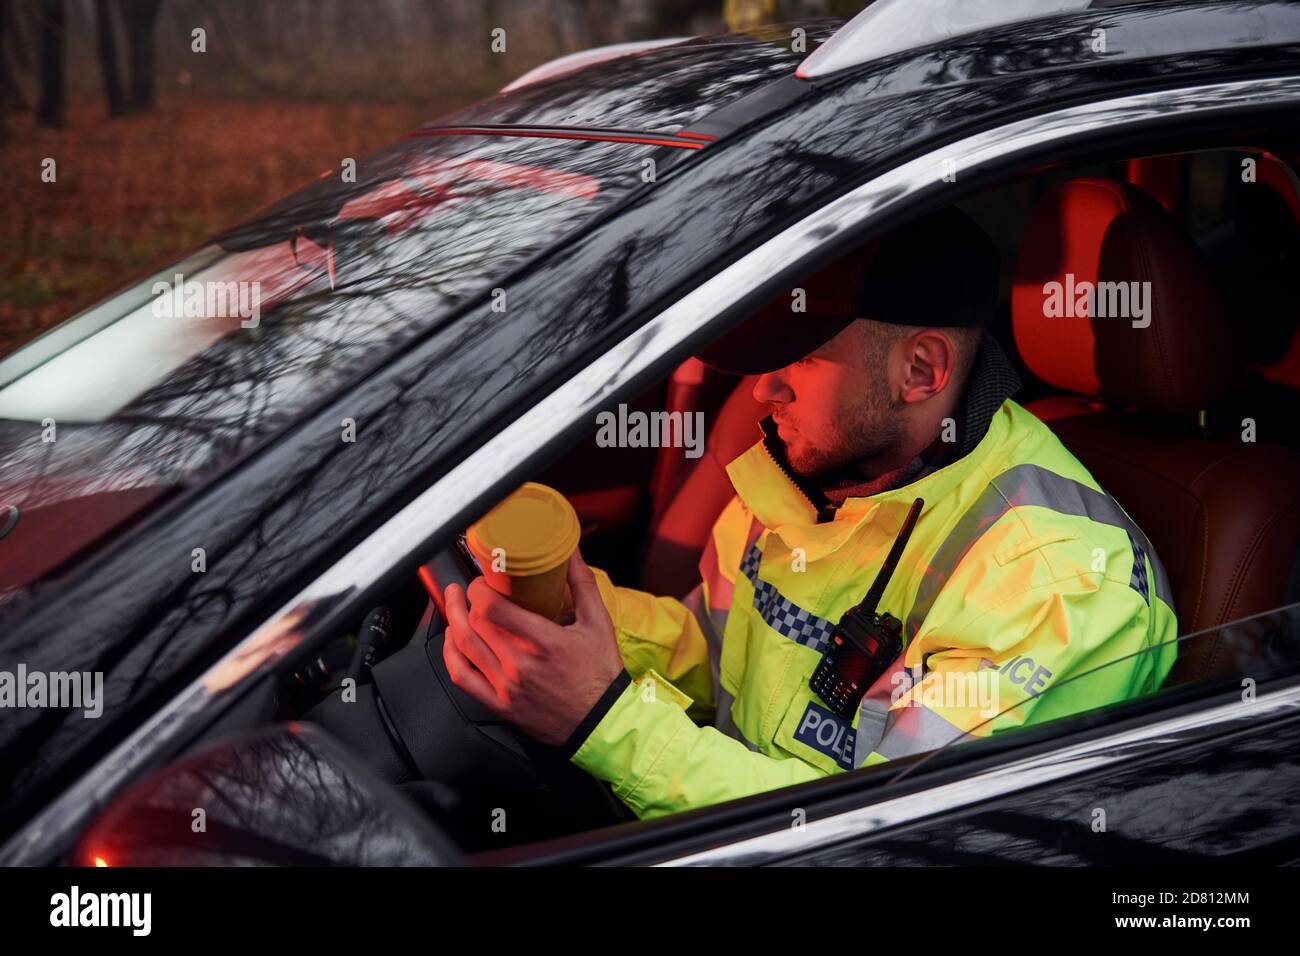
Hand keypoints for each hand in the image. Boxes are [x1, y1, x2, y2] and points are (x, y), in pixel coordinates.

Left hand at [442, 550, 623, 745]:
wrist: (601, 723)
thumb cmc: (600, 674)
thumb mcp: (598, 623)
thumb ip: (582, 583)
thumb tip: (571, 552)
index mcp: (544, 641)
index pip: (493, 608)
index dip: (478, 588)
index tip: (481, 581)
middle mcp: (521, 664)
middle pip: (475, 623)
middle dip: (465, 599)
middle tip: (468, 588)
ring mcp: (507, 686)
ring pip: (464, 646)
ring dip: (453, 620)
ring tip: (453, 604)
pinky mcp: (500, 704)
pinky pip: (463, 677)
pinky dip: (450, 655)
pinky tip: (452, 641)